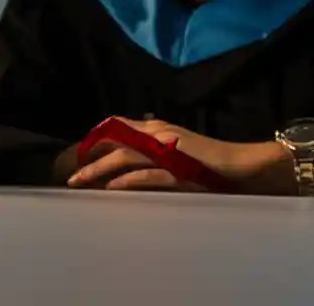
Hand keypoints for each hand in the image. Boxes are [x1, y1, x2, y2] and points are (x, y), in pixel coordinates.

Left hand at [68, 138, 207, 191]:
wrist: (241, 164)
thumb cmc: (207, 159)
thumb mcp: (176, 145)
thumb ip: (152, 142)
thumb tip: (129, 140)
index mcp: (156, 128)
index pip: (117, 126)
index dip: (95, 138)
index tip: (78, 154)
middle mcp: (158, 136)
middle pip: (115, 142)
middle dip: (90, 157)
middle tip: (71, 175)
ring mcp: (168, 153)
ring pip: (124, 156)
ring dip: (99, 169)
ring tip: (81, 182)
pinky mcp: (179, 172)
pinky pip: (147, 175)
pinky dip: (127, 181)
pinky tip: (111, 188)